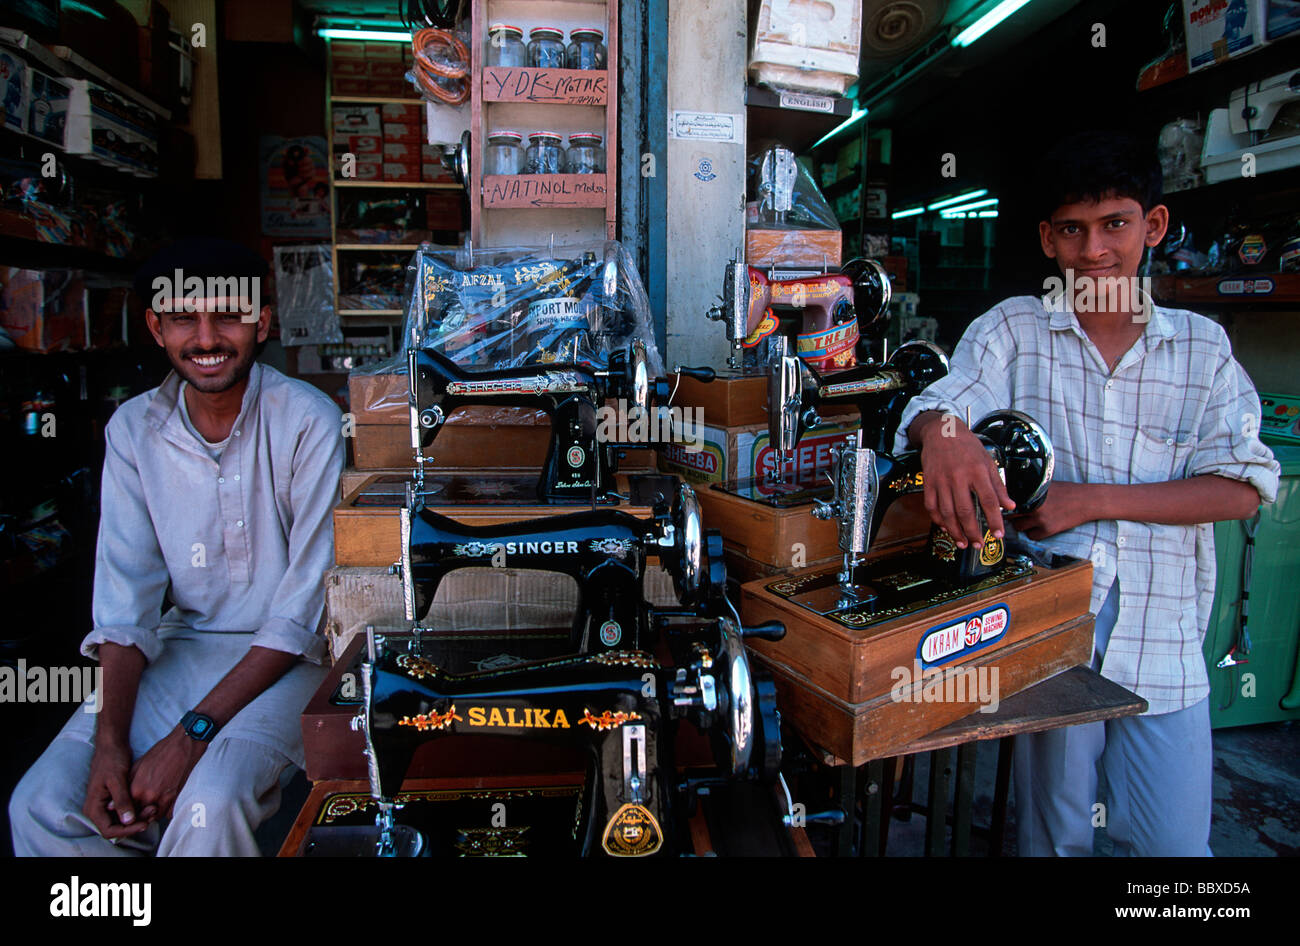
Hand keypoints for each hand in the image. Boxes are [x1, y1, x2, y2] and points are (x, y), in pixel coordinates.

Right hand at [83, 739, 152, 839]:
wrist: (111, 746)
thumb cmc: (112, 760)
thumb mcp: (116, 780)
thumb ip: (122, 800)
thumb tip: (128, 820)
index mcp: (93, 808)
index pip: (109, 830)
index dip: (127, 830)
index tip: (144, 824)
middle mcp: (97, 810)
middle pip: (116, 828)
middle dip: (134, 824)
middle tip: (152, 814)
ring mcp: (105, 806)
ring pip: (122, 821)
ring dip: (137, 817)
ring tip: (154, 809)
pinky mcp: (114, 800)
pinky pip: (125, 812)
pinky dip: (137, 810)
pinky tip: (150, 805)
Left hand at [127, 726, 206, 822]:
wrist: (184, 744)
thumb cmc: (161, 752)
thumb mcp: (137, 766)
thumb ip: (126, 786)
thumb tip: (112, 805)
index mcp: (136, 789)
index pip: (128, 811)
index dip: (128, 812)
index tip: (130, 810)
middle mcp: (149, 796)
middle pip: (141, 816)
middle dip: (141, 814)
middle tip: (142, 809)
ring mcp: (165, 798)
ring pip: (156, 816)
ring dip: (154, 813)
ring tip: (154, 804)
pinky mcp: (178, 797)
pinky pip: (169, 813)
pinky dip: (167, 810)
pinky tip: (166, 800)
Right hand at [919, 417, 1014, 547]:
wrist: (941, 432)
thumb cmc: (967, 446)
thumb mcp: (988, 462)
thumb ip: (998, 485)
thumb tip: (1010, 505)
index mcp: (977, 471)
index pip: (989, 500)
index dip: (995, 520)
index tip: (998, 533)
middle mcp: (958, 477)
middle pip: (965, 511)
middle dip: (973, 532)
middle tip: (978, 544)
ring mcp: (941, 481)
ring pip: (947, 512)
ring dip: (955, 531)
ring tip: (963, 543)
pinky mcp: (928, 482)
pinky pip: (931, 506)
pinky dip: (938, 520)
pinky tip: (945, 528)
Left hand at [1010, 481, 1090, 539]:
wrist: (1086, 501)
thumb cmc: (1066, 491)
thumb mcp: (1045, 486)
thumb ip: (1029, 491)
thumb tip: (1012, 494)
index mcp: (1031, 494)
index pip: (1008, 502)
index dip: (1005, 506)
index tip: (1004, 508)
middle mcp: (1033, 506)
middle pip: (1011, 516)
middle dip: (1012, 516)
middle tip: (1018, 515)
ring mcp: (1040, 519)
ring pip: (1019, 527)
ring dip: (1023, 525)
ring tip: (1032, 520)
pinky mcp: (1048, 530)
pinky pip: (1032, 536)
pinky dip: (1034, 533)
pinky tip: (1041, 526)